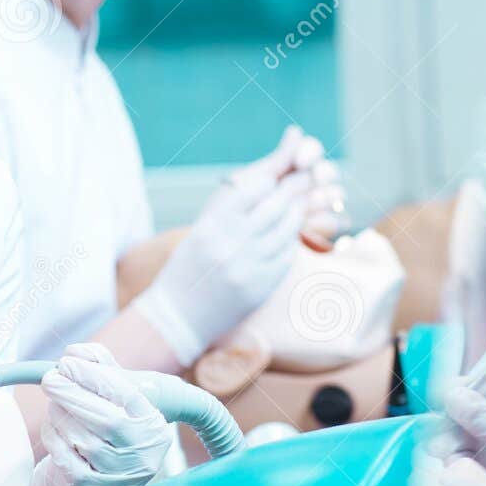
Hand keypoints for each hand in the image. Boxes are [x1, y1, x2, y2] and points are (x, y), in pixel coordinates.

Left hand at [25, 342, 174, 485]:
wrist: (94, 481)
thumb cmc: (104, 430)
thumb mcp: (111, 397)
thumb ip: (98, 366)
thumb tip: (76, 352)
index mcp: (153, 427)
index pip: (128, 397)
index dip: (96, 377)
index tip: (68, 363)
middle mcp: (142, 455)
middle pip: (106, 420)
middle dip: (72, 394)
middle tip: (50, 378)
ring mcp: (118, 477)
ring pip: (82, 438)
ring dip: (59, 414)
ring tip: (55, 405)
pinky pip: (64, 457)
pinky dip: (52, 436)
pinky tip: (53, 428)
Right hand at [132, 127, 326, 364]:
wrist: (177, 316)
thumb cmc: (186, 267)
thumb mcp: (201, 231)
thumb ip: (232, 205)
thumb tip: (266, 174)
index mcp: (211, 226)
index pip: (253, 187)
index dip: (273, 174)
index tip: (282, 169)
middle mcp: (231, 245)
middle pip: (276, 205)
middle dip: (295, 187)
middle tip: (308, 175)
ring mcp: (249, 267)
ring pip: (287, 229)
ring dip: (298, 212)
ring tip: (300, 202)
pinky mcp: (262, 287)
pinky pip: (287, 254)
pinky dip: (290, 240)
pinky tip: (288, 235)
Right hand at [444, 379, 485, 485]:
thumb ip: (485, 418)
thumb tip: (450, 393)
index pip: (480, 386)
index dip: (459, 397)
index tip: (440, 410)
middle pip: (463, 413)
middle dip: (453, 431)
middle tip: (446, 449)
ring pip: (457, 439)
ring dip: (455, 454)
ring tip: (464, 471)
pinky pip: (460, 461)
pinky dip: (459, 470)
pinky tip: (469, 480)